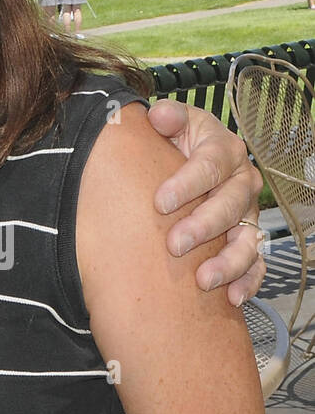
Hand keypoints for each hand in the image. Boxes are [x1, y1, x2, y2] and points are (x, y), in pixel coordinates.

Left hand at [147, 99, 264, 305]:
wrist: (184, 157)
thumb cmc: (176, 140)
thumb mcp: (171, 121)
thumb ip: (167, 117)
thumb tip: (159, 116)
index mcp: (224, 149)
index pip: (209, 165)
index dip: (186, 183)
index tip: (159, 202)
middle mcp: (241, 181)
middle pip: (228, 206)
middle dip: (203, 227)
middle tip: (174, 244)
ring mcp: (247, 212)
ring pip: (247, 239)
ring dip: (228, 262)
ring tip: (203, 280)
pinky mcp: (247, 237)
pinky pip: (255, 263)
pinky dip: (247, 281)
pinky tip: (231, 297)